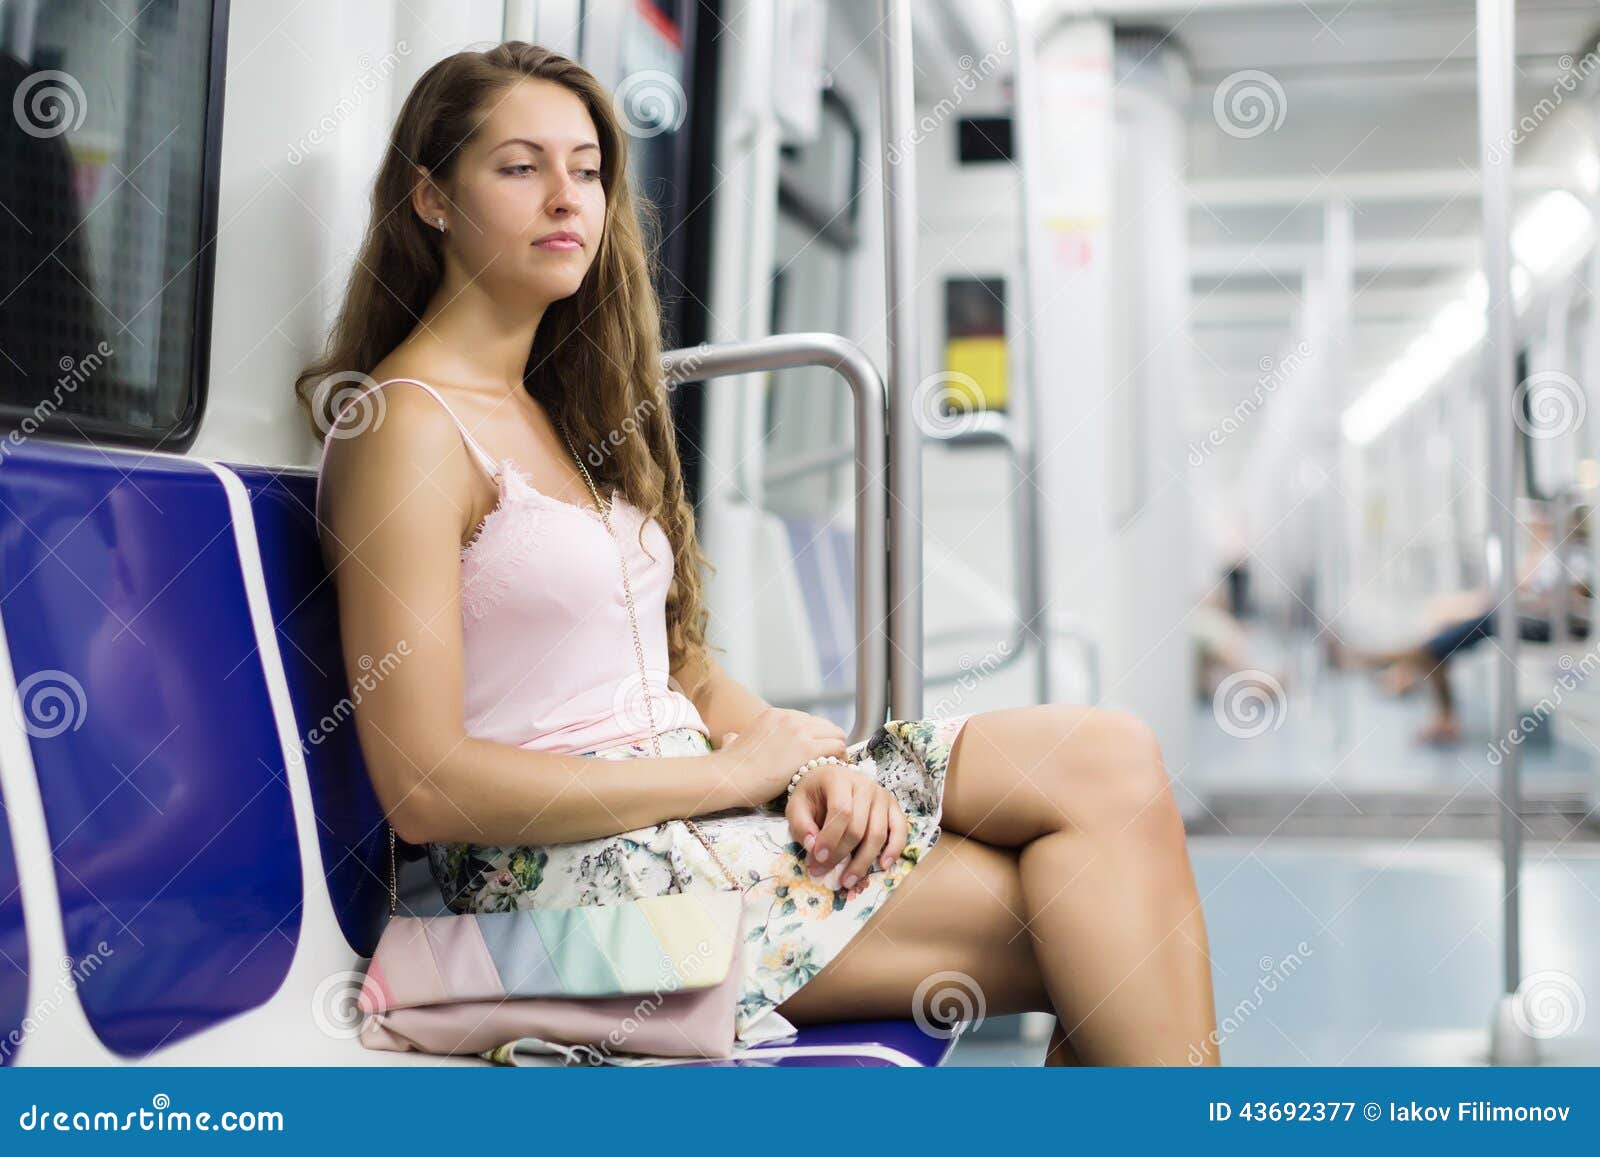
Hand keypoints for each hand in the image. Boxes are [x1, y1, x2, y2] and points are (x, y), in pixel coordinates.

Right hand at [714, 707, 847, 807]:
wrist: (730, 776)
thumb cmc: (730, 768)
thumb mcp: (732, 742)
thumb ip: (736, 738)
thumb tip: (730, 739)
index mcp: (775, 714)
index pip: (809, 721)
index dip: (816, 738)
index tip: (817, 752)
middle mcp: (789, 717)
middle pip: (825, 725)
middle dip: (829, 742)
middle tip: (830, 761)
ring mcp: (800, 731)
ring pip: (836, 734)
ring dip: (837, 750)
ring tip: (834, 766)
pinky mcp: (807, 749)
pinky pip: (837, 748)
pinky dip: (839, 759)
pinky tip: (834, 771)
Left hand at [786, 762, 907, 900]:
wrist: (829, 778)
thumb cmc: (813, 795)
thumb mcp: (796, 805)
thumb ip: (801, 825)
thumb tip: (813, 846)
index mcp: (839, 779)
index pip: (841, 810)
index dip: (831, 837)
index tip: (818, 858)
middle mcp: (865, 784)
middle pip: (859, 826)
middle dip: (841, 854)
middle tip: (824, 872)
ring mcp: (882, 795)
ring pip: (878, 833)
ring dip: (863, 861)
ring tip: (848, 881)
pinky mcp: (893, 806)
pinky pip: (900, 830)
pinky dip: (894, 849)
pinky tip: (883, 865)